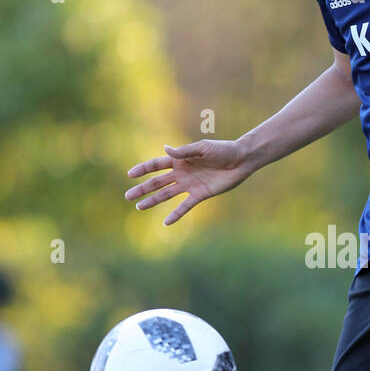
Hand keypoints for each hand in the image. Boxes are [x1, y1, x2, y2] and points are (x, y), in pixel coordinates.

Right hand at [125, 139, 252, 224]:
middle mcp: (182, 173)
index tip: (130, 174)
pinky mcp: (200, 195)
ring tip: (139, 207)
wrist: (241, 160)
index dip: (143, 169)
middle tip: (128, 196)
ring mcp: (190, 184)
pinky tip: (166, 222)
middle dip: (143, 189)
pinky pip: (185, 206)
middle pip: (158, 182)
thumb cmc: (222, 150)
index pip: (157, 165)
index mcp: (181, 159)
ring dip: (153, 201)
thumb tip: (165, 149)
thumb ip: (184, 151)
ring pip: (167, 194)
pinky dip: (176, 214)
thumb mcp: (203, 148)